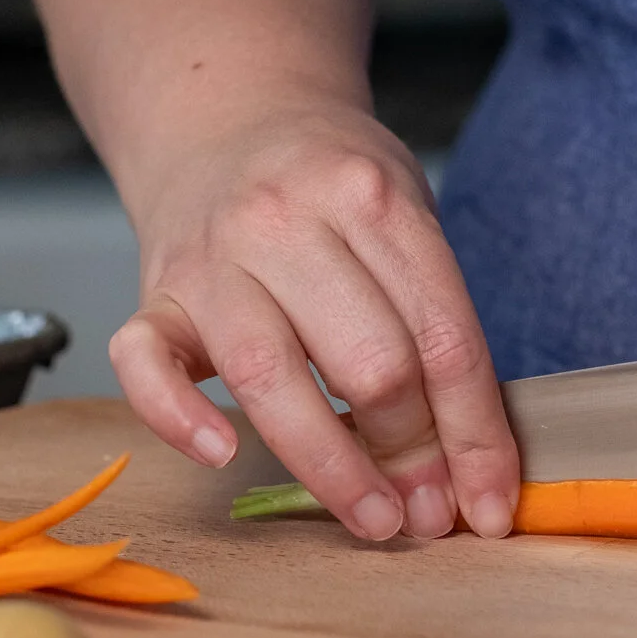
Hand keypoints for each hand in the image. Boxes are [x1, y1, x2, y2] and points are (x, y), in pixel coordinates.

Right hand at [108, 96, 519, 539]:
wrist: (227, 116)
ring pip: (270, 376)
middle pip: (370, 361)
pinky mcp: (152, 292)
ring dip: (333, 466)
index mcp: (371, 196)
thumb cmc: (330, 187)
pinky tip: (226, 456)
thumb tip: (463, 461)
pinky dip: (179, 418)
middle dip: (413, 454)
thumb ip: (430, 318)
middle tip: (431, 512)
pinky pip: (146, 364)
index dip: (475, 435)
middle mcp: (286, 219)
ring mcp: (212, 256)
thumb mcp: (402, 215)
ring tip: (375, 521)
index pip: (445, 337)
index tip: (490, 506)